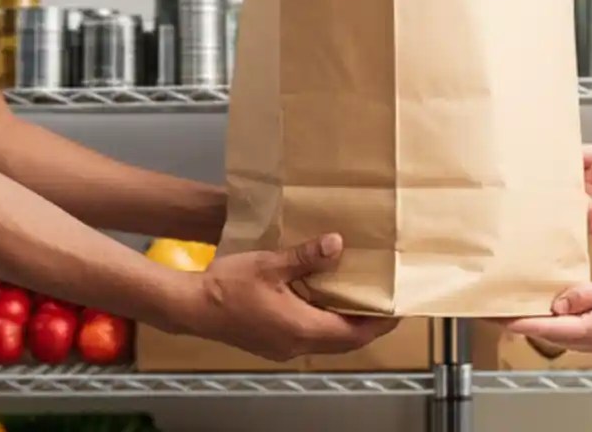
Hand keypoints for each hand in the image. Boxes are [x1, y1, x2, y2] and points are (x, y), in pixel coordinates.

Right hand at [187, 234, 398, 360]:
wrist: (192, 307)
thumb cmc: (228, 286)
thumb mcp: (271, 264)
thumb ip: (306, 256)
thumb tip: (337, 244)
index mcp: (303, 328)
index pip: (355, 333)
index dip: (380, 322)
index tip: (399, 308)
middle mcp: (297, 344)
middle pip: (345, 341)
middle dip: (368, 324)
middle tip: (385, 302)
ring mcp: (282, 347)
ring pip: (327, 341)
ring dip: (346, 324)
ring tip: (359, 299)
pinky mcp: (271, 343)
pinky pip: (309, 337)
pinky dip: (325, 323)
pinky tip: (323, 301)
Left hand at [500, 273, 591, 352]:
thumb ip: (584, 295)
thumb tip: (556, 304)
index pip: (548, 327)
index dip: (520, 322)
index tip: (497, 317)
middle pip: (548, 334)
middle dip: (521, 323)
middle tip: (495, 310)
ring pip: (559, 335)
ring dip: (535, 323)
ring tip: (513, 309)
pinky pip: (572, 333)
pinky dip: (554, 323)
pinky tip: (547, 311)